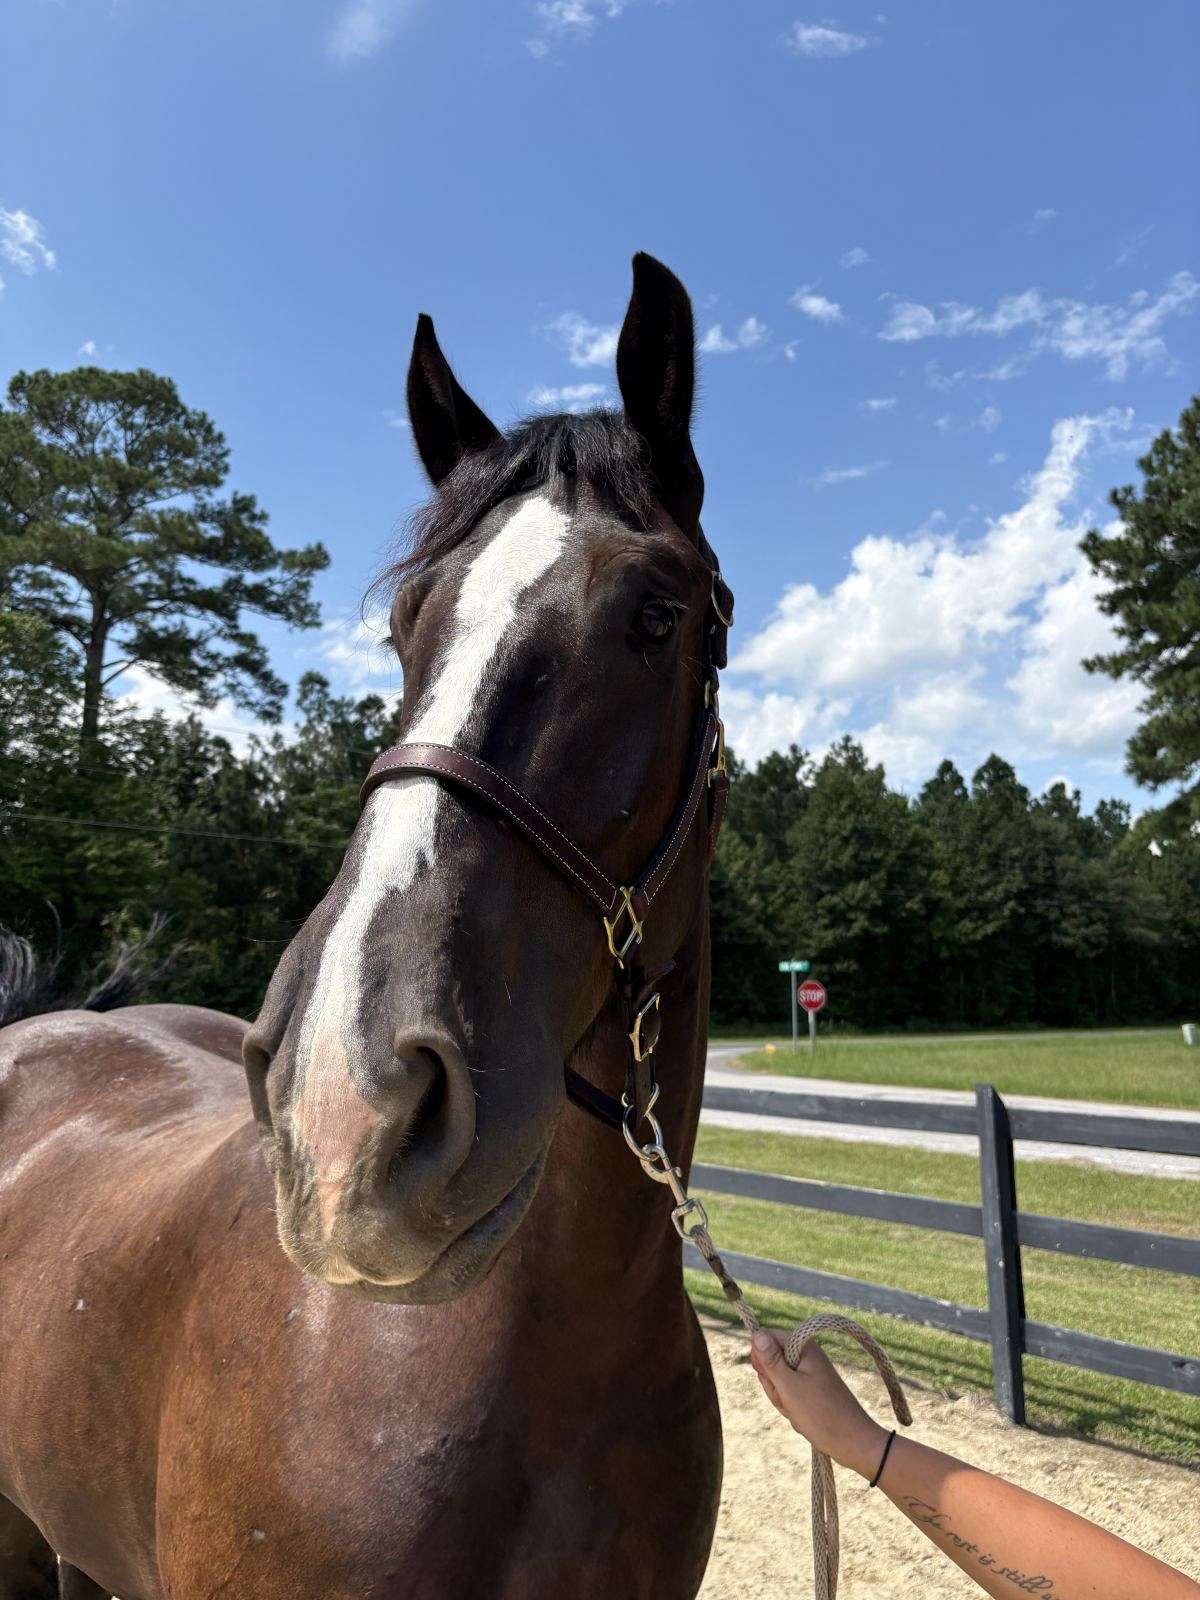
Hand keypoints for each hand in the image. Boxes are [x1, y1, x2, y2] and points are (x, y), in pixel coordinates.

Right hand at [750, 1329, 887, 1479]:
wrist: (853, 1442)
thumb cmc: (821, 1415)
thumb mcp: (789, 1387)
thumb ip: (770, 1361)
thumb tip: (756, 1333)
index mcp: (803, 1347)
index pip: (766, 1339)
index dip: (762, 1361)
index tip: (775, 1380)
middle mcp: (806, 1355)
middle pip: (770, 1361)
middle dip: (773, 1385)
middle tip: (789, 1399)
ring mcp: (809, 1372)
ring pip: (777, 1380)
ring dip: (781, 1399)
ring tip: (797, 1410)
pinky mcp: (811, 1387)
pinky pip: (788, 1392)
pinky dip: (790, 1406)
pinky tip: (802, 1417)